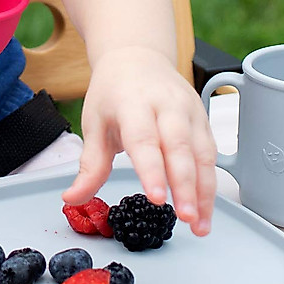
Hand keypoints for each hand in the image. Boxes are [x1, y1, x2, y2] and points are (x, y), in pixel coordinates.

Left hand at [61, 46, 217, 235]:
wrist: (137, 58)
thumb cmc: (113, 91)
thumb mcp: (94, 122)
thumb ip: (90, 165)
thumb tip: (72, 198)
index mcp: (132, 102)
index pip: (144, 139)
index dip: (152, 170)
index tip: (157, 199)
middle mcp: (166, 105)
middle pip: (180, 147)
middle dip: (185, 186)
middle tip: (186, 218)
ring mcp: (189, 112)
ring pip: (203, 154)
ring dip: (204, 192)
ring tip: (199, 225)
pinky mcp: (204, 121)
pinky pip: (212, 156)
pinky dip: (210, 185)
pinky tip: (205, 210)